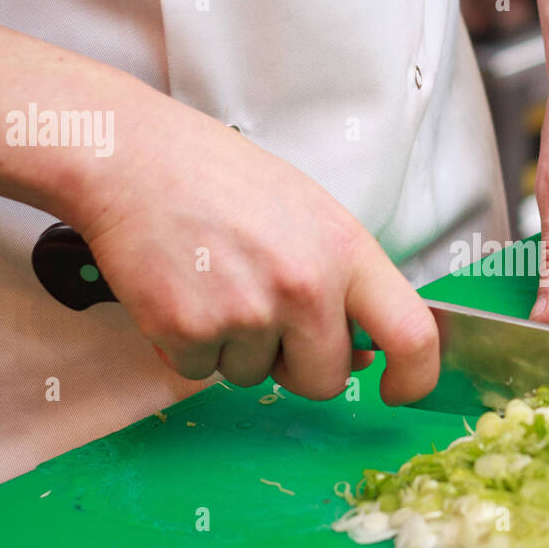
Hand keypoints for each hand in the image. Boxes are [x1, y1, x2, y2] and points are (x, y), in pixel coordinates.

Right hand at [69, 98, 438, 403]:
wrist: (133, 158)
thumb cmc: (223, 181)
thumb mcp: (310, 214)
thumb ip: (344, 282)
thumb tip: (365, 353)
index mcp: (346, 251)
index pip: (413, 334)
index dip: (415, 377)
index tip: (397, 389)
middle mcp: (304, 286)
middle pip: (326, 380)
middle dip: (300, 366)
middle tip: (267, 316)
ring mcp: (246, 312)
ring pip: (256, 377)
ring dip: (237, 349)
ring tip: (216, 282)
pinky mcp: (188, 331)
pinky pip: (201, 372)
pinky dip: (189, 346)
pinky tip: (182, 291)